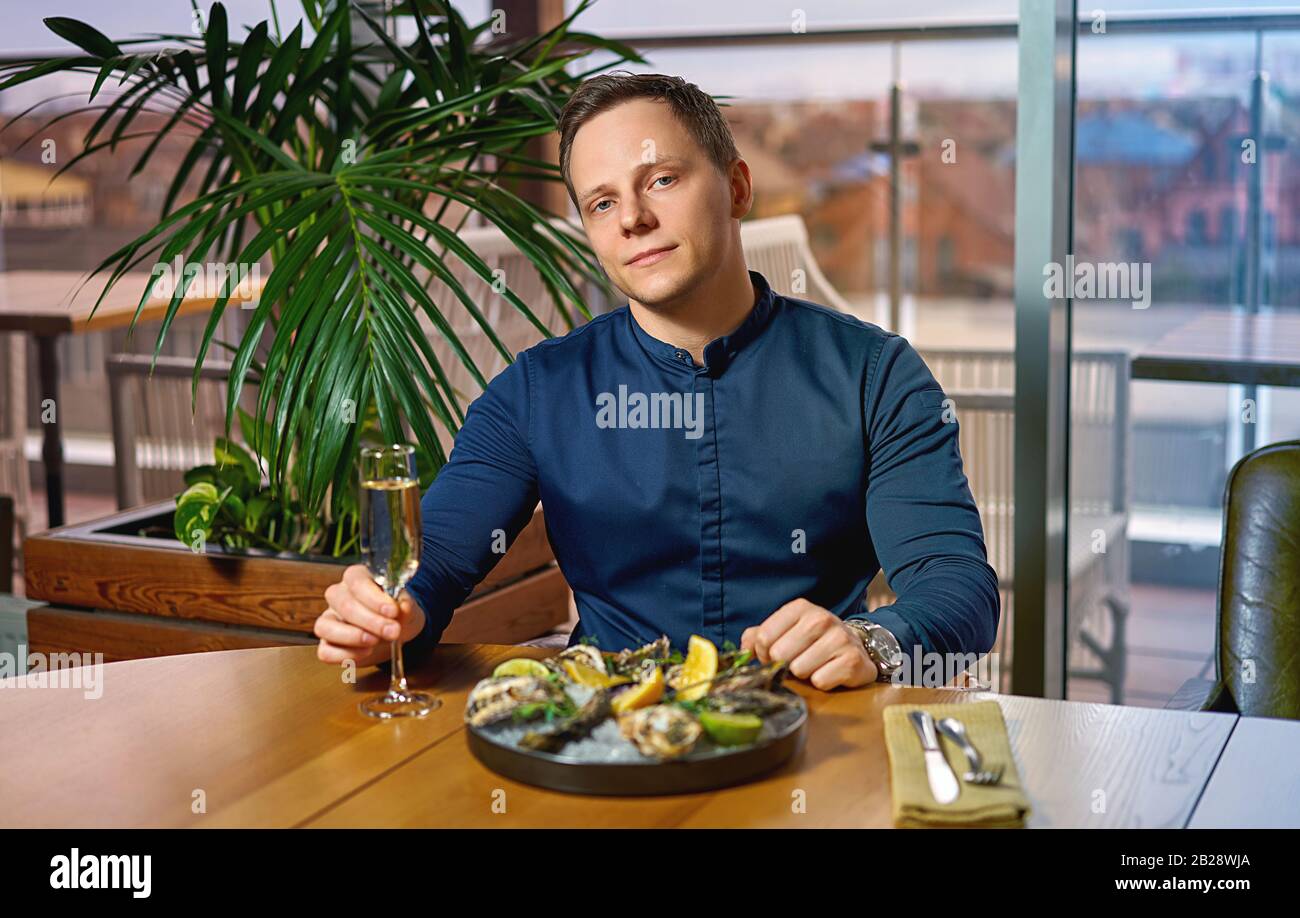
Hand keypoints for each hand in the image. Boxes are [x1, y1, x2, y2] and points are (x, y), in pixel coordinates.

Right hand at [314, 564, 425, 668]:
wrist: (395, 633)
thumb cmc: (398, 614)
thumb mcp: (407, 607)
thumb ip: (406, 605)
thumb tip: (403, 607)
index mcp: (357, 577)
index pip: (357, 582)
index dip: (374, 598)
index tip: (393, 611)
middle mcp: (338, 596)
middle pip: (344, 605)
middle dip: (370, 621)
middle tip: (392, 631)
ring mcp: (329, 619)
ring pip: (324, 627)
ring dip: (352, 637)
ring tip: (374, 642)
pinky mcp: (327, 644)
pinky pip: (325, 651)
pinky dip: (344, 655)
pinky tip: (365, 653)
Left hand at [740, 598, 877, 689]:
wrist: (855, 645)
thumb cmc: (812, 640)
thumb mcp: (785, 631)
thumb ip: (759, 636)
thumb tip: (744, 649)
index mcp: (800, 608)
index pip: (764, 637)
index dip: (764, 653)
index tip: (772, 655)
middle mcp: (821, 618)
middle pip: (780, 654)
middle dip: (783, 664)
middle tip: (795, 661)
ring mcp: (840, 638)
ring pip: (799, 669)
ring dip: (803, 674)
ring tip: (814, 665)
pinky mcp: (853, 660)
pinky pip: (820, 681)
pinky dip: (821, 682)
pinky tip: (829, 672)